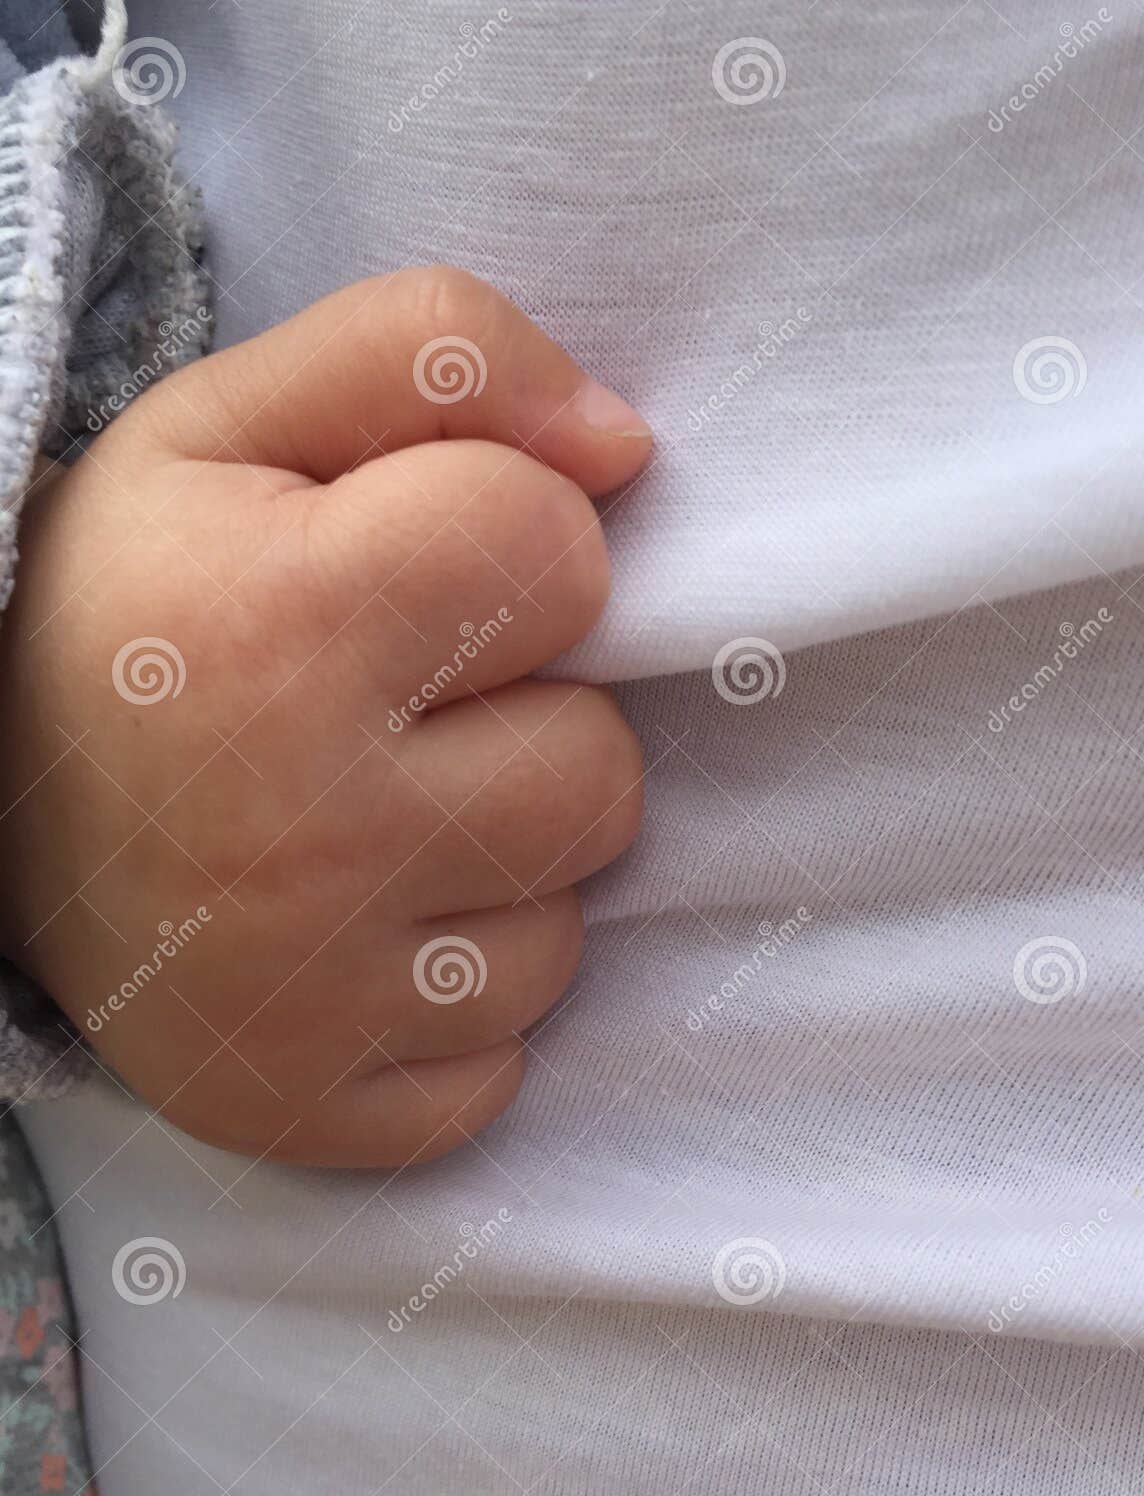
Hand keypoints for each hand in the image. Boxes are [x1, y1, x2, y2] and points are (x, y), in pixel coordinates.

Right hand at [0, 268, 650, 1165]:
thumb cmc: (138, 603)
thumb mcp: (238, 422)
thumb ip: (434, 355)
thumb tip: (625, 445)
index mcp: (281, 628)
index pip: (560, 551)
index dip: (517, 542)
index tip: (426, 573)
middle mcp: (304, 834)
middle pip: (598, 772)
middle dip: (532, 723)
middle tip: (405, 715)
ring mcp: (307, 1002)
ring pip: (560, 931)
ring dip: (499, 872)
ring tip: (377, 829)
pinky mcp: (306, 1113)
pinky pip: (497, 1065)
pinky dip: (448, 1006)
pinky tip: (359, 944)